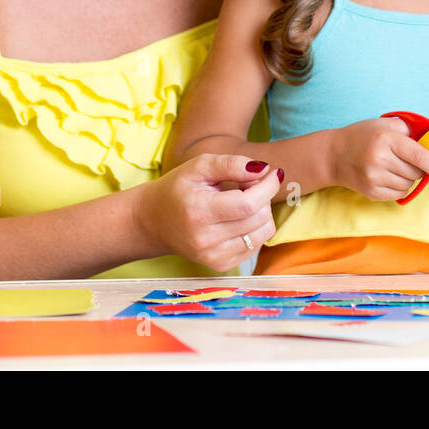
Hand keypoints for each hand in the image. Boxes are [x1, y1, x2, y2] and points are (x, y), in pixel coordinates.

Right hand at [139, 154, 280, 271]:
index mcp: (199, 212)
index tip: (274, 173)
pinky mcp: (221, 265)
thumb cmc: (178, 188)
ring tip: (242, 200)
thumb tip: (264, 169)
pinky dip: (255, 227)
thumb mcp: (199, 166)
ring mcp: (214, 256)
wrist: (154, 221)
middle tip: (249, 184)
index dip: (268, 187)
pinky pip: (256, 244)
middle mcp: (207, 239)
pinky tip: (237, 217)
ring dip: (262, 212)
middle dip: (264, 196)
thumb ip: (231, 164)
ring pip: (263, 232)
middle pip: (259, 217)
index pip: (248, 204)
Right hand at [331, 117, 428, 201]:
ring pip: (409, 184)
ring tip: (392, 166)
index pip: (418, 156)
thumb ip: (409, 130)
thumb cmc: (362, 136)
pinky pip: (398, 194)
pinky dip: (398, 186)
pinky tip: (386, 176)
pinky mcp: (372, 192)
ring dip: (407, 177)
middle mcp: (380, 159)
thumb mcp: (384, 124)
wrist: (334, 155)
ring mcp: (374, 178)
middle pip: (416, 172)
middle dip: (416, 167)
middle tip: (403, 158)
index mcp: (386, 139)